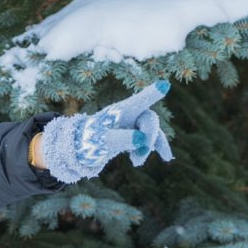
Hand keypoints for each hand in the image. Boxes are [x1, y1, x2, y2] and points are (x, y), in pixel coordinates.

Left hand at [38, 80, 171, 182]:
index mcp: (121, 110)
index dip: (153, 93)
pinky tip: (149, 160)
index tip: (165, 84)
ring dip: (150, 147)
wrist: (83, 145)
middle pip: (150, 119)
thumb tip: (141, 139)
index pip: (140, 100)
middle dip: (150, 136)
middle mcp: (130, 114)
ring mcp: (134, 124)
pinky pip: (151, 141)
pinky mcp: (135, 135)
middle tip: (142, 150)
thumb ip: (120, 138)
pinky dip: (151, 150)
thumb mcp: (101, 139)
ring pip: (152, 132)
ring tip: (136, 163)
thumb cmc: (90, 138)